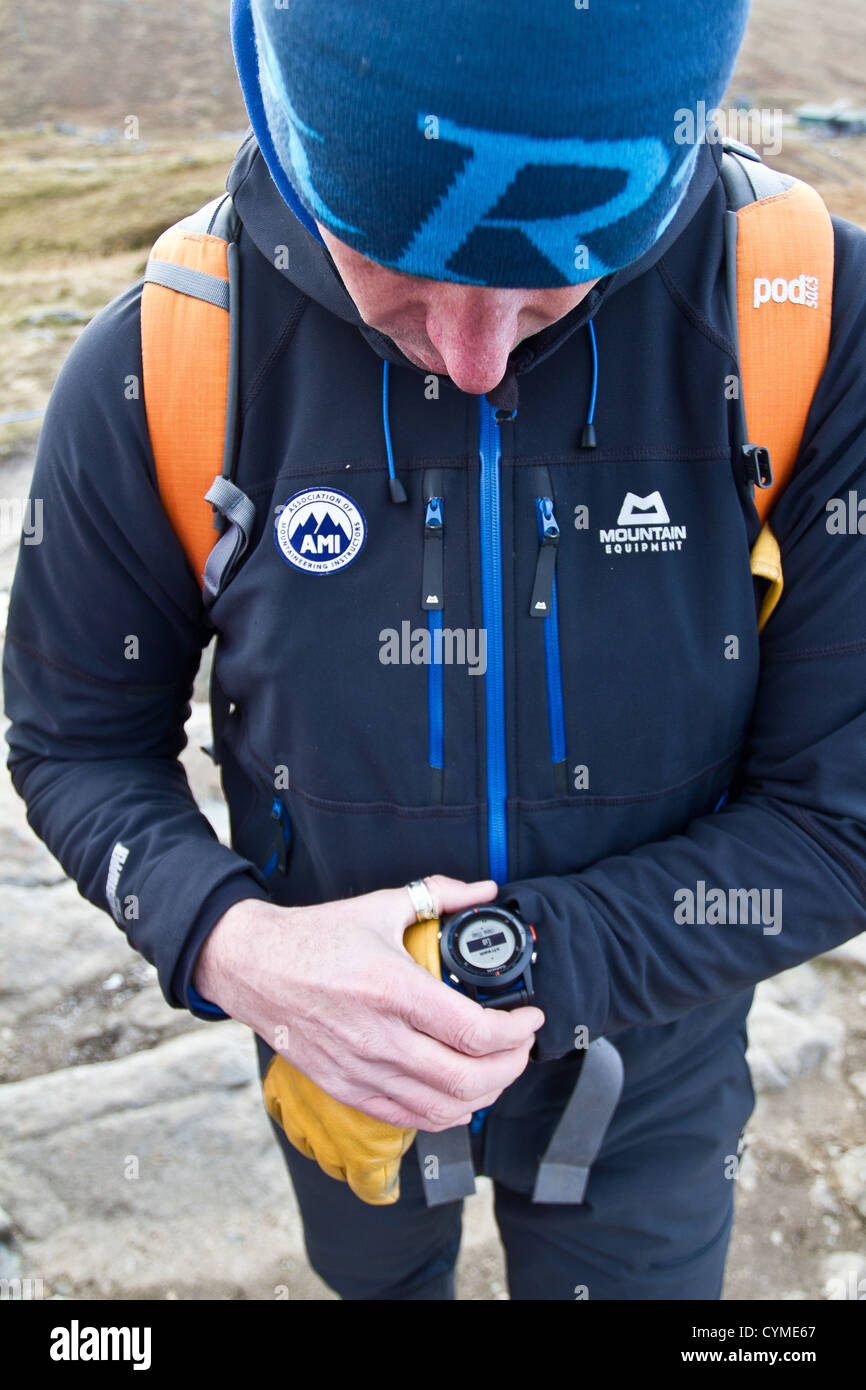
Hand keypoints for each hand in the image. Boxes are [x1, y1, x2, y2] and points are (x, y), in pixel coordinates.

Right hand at [193, 875, 544, 1130]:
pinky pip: (409, 1117)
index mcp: (391, 988)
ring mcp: (361, 1069)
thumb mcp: (381, 905)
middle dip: (511, 1066)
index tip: (531, 1018)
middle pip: (467, 1078)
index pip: (473, 1031)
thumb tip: (485, 890)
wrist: (253, 967)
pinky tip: (462, 1096)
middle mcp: (378, 1037)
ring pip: (443, 1106)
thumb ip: (438, 895)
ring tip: (499, 1069)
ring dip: (485, 1094)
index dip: (516, 1032)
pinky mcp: (346, 1088)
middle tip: (522, 1045)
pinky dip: (446, 1113)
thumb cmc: (315, 937)